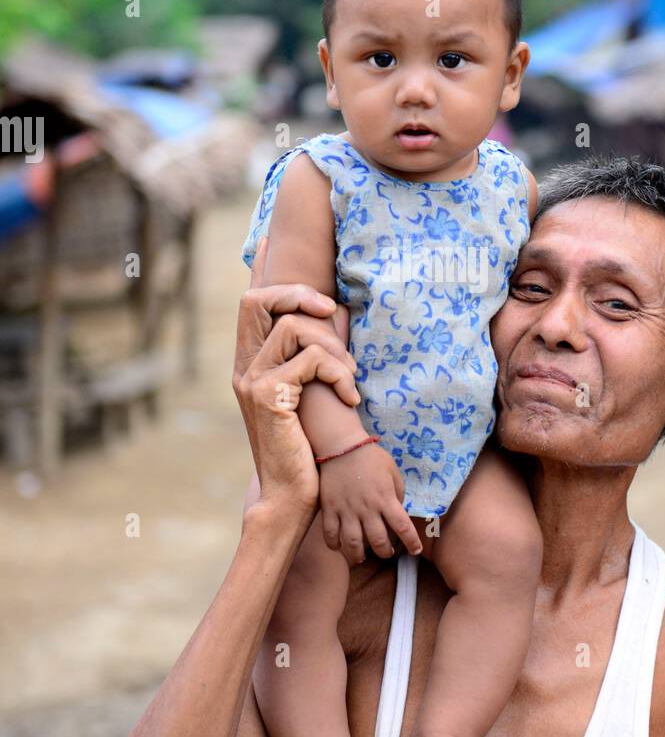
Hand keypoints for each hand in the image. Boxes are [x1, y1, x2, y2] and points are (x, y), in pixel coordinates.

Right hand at [232, 237, 359, 512]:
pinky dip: (338, 374)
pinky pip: (310, 361)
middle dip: (300, 293)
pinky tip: (350, 398)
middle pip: (258, 299)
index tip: (271, 239)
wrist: (290, 496)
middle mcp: (243, 367)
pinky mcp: (269, 397)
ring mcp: (251, 381)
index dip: (262, 269)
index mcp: (249, 364)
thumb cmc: (305, 449)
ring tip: (350, 377)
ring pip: (293, 328)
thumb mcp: (304, 399)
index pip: (249, 303)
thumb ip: (307, 363)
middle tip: (332, 310)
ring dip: (333, 347)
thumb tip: (333, 322)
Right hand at [319, 441, 422, 565]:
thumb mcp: (393, 472)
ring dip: (358, 556)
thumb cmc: (371, 458)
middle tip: (386, 552)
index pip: (403, 527)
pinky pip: (330, 534)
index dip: (411, 542)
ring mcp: (347, 510)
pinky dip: (334, 545)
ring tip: (361, 557)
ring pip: (353, 543)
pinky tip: (339, 546)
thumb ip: (398, 493)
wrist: (342, 446)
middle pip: (378, 541)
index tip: (415, 551)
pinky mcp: (329, 508)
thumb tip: (398, 511)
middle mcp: (367, 508)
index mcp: (385, 498)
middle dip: (384, 553)